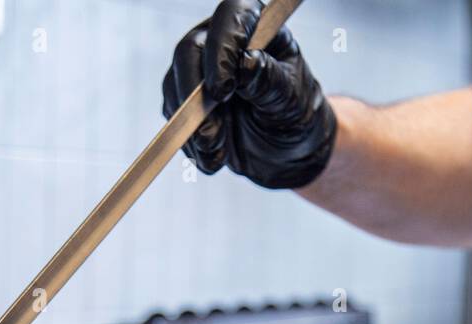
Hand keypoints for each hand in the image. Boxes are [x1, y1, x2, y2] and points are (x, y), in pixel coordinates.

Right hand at [162, 0, 336, 189]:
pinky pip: (174, 117)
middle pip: (190, 50)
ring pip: (175, 86)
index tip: (224, 88)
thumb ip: (269, 80)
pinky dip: (189, 143)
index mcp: (256, 28)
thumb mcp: (291, 100)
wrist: (288, 151)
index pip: (232, 16)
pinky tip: (212, 159)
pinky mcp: (186, 101)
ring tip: (217, 153)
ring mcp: (200, 70)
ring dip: (191, 126)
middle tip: (211, 133)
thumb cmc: (296, 115)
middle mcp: (222, 41)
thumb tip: (244, 63)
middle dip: (194, 96)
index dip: (222, 46)